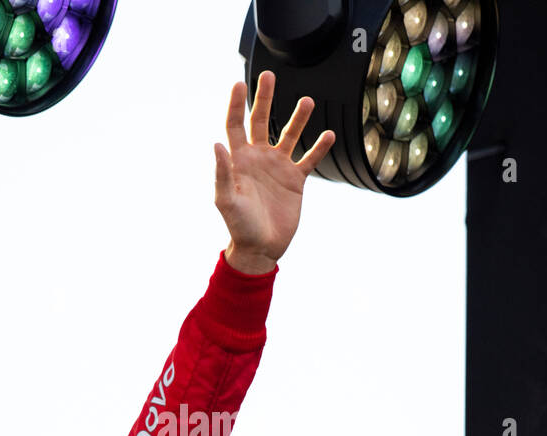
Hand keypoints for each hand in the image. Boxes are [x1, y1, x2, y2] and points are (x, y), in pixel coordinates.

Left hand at [215, 70, 333, 272]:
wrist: (260, 248)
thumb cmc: (239, 225)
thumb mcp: (226, 200)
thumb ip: (222, 172)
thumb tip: (217, 144)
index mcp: (238, 160)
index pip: (235, 124)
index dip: (235, 104)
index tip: (239, 84)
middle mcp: (258, 158)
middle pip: (261, 120)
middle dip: (265, 98)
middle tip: (269, 76)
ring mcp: (277, 167)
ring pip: (289, 135)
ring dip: (298, 118)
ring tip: (307, 101)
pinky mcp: (295, 180)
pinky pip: (309, 159)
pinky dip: (319, 148)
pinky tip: (329, 135)